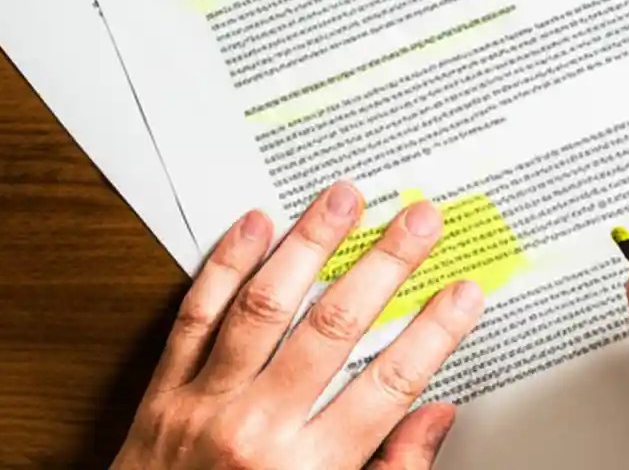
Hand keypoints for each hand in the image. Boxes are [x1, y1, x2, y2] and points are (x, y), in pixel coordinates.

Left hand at [113, 181, 484, 469]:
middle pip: (334, 329)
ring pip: (266, 305)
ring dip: (309, 243)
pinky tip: (255, 225)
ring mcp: (207, 405)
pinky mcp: (165, 392)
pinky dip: (225, 266)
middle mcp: (257, 430)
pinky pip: (196, 315)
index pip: (389, 386)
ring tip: (343, 198)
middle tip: (420, 221)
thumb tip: (435, 417)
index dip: (434, 333)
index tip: (463, 293)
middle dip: (386, 266)